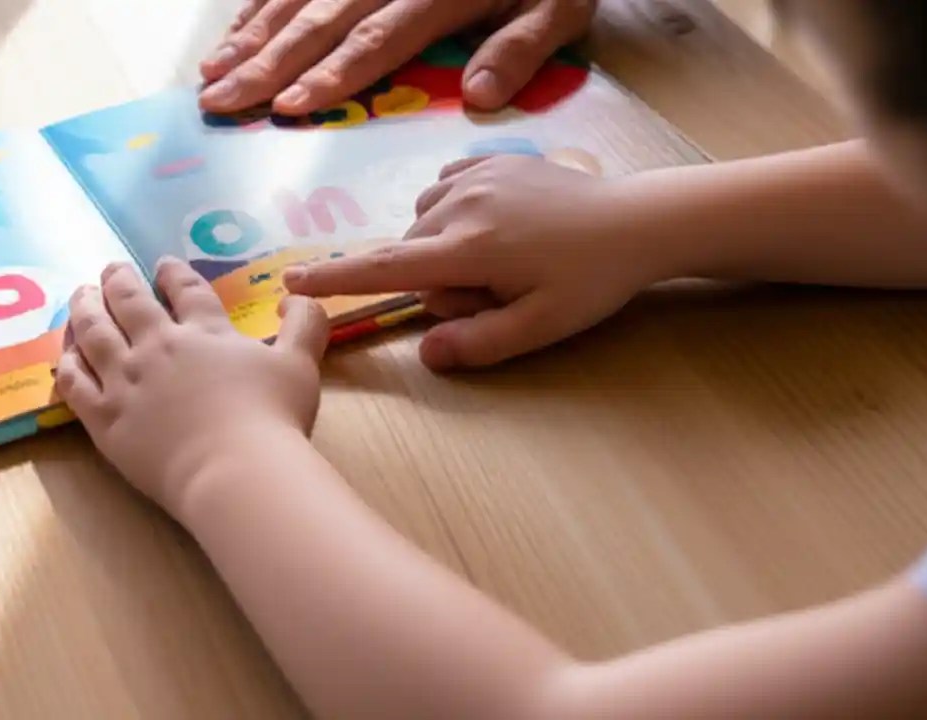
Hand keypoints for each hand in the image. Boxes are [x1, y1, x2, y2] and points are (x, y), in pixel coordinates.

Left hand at [56, 259, 329, 513]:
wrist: (235, 471)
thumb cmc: (272, 418)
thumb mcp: (301, 364)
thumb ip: (305, 324)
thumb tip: (297, 297)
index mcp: (204, 332)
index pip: (184, 290)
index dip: (172, 273)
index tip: (162, 265)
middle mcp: (158, 347)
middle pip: (128, 301)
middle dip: (117, 280)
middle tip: (109, 270)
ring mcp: (126, 381)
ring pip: (94, 332)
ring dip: (84, 308)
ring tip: (79, 296)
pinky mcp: (105, 419)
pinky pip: (75, 382)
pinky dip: (69, 361)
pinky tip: (67, 353)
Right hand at [200, 0, 596, 114]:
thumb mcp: (559, 5)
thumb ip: (521, 47)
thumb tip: (480, 96)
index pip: (377, 39)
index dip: (331, 74)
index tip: (288, 107)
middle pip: (321, 20)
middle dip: (266, 63)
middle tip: (219, 102)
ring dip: (250, 35)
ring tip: (211, 75)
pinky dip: (258, 4)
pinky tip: (231, 32)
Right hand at [285, 155, 669, 368]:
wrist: (636, 219)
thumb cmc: (590, 281)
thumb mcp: (541, 327)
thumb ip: (480, 344)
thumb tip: (427, 355)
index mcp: (469, 249)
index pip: (386, 268)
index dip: (335, 278)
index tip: (291, 281)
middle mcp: (461, 205)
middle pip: (411, 252)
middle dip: (438, 281)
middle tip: (496, 294)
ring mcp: (475, 175)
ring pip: (423, 219)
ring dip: (442, 245)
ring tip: (497, 259)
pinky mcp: (490, 159)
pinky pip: (442, 186)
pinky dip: (451, 211)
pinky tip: (492, 225)